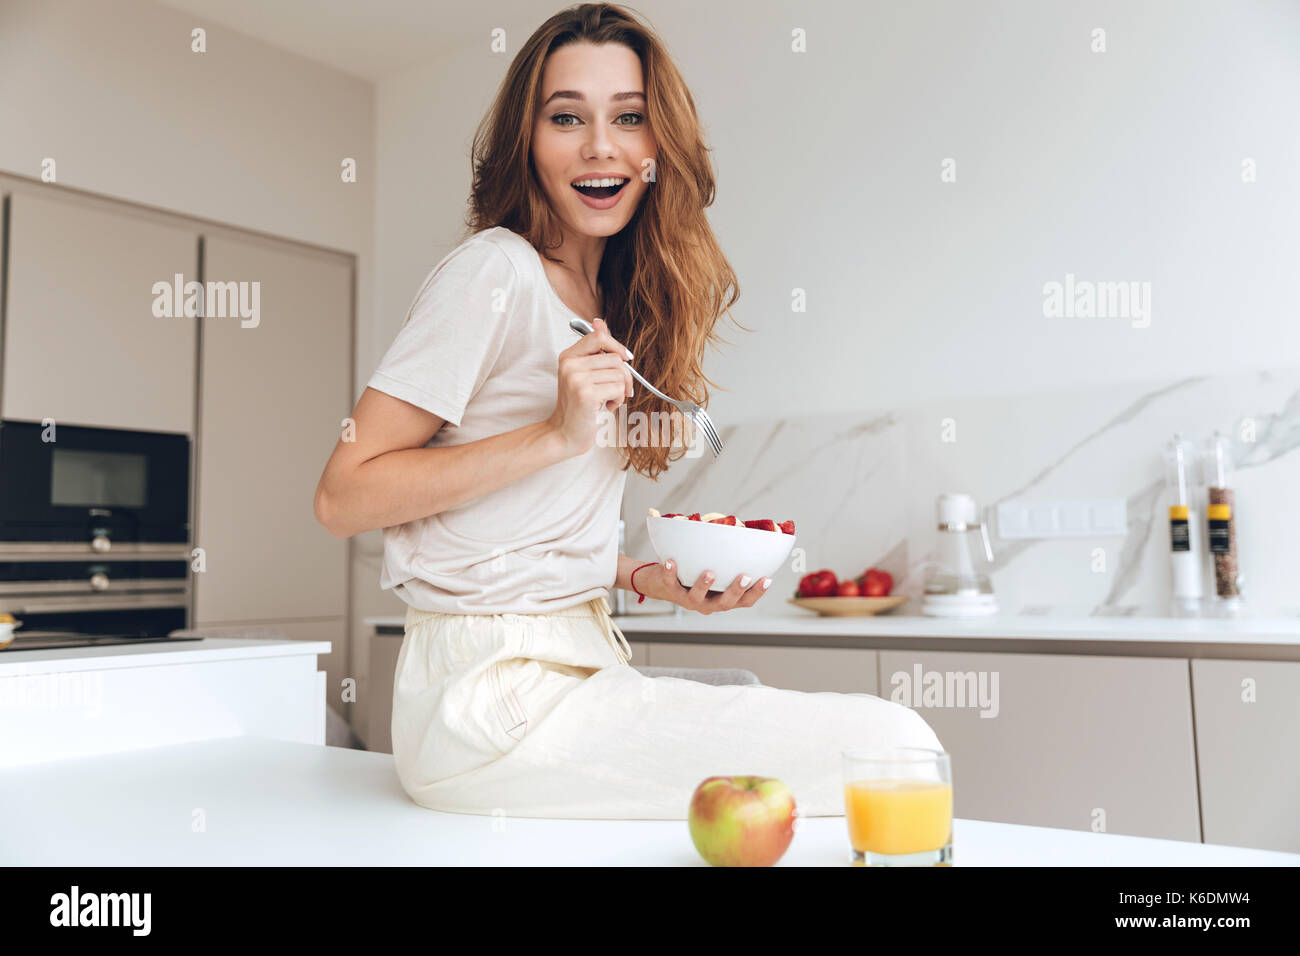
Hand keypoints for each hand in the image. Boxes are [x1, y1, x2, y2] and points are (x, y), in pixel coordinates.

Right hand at [545, 317, 634, 457]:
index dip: (616, 346)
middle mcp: (570, 365)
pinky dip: (618, 400)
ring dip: (621, 391)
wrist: (565, 434)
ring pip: (619, 374)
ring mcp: (576, 379)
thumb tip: (599, 321)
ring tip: (608, 400)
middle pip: (615, 358)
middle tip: (620, 391)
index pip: (598, 337)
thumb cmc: (578, 406)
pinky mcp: (586, 394)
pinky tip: (606, 408)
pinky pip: (618, 388)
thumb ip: (594, 350)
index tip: (626, 359)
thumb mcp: (584, 375)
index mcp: (568, 356)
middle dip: (625, 376)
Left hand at [654, 558, 771, 613]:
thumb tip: (743, 526)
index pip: (744, 601)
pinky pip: (670, 583)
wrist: (662, 583)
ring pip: (697, 597)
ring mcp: (689, 599)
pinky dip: (670, 573)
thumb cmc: (695, 572)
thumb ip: (728, 557)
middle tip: (745, 577)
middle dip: (735, 591)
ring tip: (709, 573)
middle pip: (724, 603)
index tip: (768, 579)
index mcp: (722, 598)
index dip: (756, 593)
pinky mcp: (670, 590)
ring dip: (704, 586)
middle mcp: (708, 603)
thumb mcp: (715, 568)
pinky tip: (670, 561)